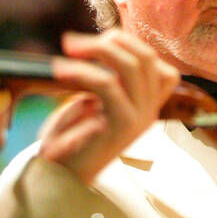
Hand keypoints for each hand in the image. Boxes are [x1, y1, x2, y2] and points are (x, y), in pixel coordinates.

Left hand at [38, 29, 178, 183]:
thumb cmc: (71, 139)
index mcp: (146, 105)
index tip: (98, 40)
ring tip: (68, 47)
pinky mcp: (122, 125)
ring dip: (97, 49)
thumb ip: (106, 79)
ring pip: (132, 66)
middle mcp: (149, 110)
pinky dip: (82, 71)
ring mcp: (140, 118)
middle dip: (112, 40)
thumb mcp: (94, 102)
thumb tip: (99, 45)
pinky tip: (60, 70)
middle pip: (146, 58)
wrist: (60, 178)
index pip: (157, 63)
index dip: (130, 43)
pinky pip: (108, 84)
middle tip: (75, 42)